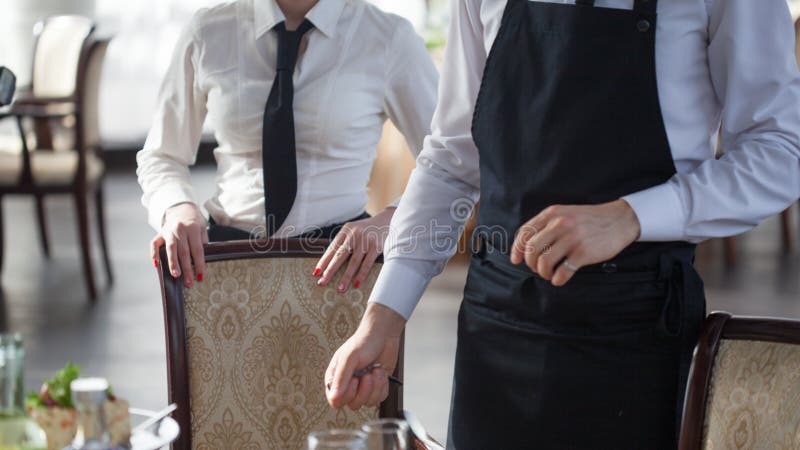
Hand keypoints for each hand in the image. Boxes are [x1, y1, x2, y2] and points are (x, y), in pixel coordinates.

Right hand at [150, 202, 207, 288]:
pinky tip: (156, 265)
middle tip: (189, 282)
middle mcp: (180, 229)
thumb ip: (202, 242)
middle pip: (184, 252)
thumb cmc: (195, 222)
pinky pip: (154, 244)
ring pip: (170, 249)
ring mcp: (168, 231)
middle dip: (187, 269)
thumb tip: (201, 261)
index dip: (199, 264)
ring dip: (173, 263)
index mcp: (193, 228)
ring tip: (176, 275)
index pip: (197, 250)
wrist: (182, 208)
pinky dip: (153, 254)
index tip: (200, 277)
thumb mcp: (203, 229)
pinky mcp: (160, 233)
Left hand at [315, 208, 393, 291]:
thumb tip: (330, 262)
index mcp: (345, 231)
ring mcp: (365, 240)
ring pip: (353, 262)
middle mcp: (354, 234)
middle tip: (322, 282)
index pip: (332, 248)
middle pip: (339, 255)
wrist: (389, 219)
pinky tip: (356, 284)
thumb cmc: (368, 229)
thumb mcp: (354, 231)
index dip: (323, 261)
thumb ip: (345, 242)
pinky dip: (361, 274)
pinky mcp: (376, 246)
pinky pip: (367, 263)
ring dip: (346, 277)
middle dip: (330, 270)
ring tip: (340, 289)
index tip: (316, 273)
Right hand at [325, 303, 405, 409]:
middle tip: (368, 374)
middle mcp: (348, 384)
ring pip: (367, 402)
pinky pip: (380, 398)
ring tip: (375, 369)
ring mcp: (363, 386)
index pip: (335, 401)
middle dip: (364, 390)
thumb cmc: (364, 342)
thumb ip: (341, 379)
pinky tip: (381, 371)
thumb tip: (334, 398)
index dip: (347, 394)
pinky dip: (383, 386)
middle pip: (353, 404)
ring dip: (375, 386)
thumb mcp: (349, 358)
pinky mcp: (376, 386)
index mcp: (336, 377)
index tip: (355, 379)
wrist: (384, 334)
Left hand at [510, 200, 640, 286]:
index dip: (517, 249)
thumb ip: (547, 225)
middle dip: (530, 264)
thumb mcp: (565, 214)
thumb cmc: (589, 220)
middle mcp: (559, 224)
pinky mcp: (583, 253)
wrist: (619, 220)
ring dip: (543, 273)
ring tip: (550, 274)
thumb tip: (525, 247)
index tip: (516, 260)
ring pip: (544, 262)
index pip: (524, 233)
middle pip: (531, 250)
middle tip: (538, 268)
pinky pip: (562, 272)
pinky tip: (559, 278)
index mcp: (552, 214)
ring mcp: (572, 238)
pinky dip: (557, 279)